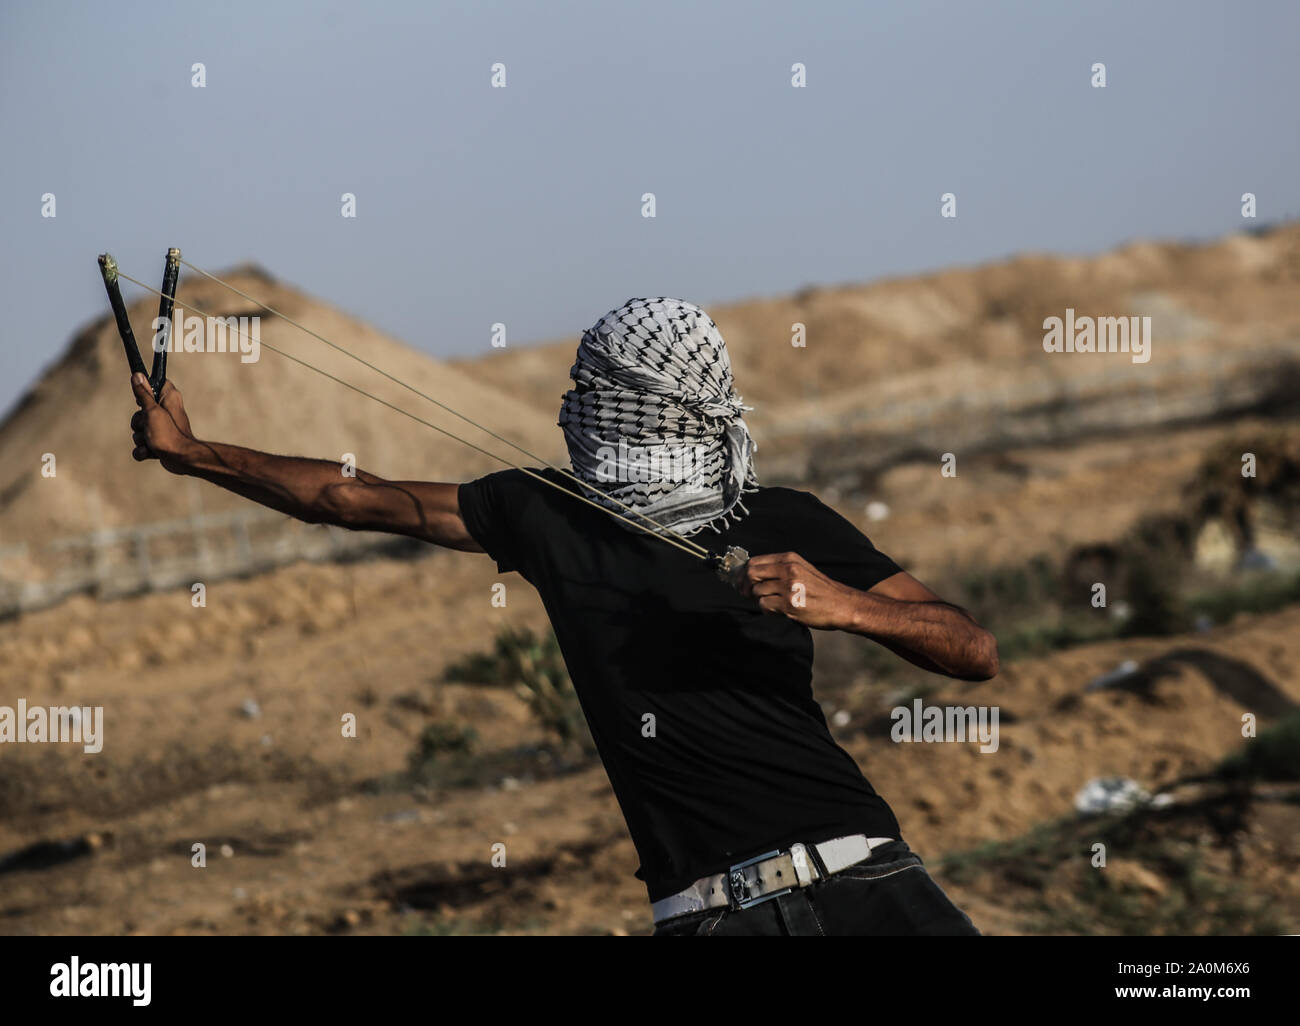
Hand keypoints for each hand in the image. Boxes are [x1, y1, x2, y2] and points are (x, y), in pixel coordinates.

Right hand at [129, 373, 195, 471]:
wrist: (182, 459)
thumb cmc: (169, 434)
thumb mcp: (152, 411)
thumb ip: (143, 394)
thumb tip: (138, 375)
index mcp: (169, 398)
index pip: (153, 384)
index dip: (144, 392)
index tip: (143, 401)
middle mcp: (166, 411)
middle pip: (140, 412)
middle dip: (139, 423)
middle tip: (147, 425)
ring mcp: (162, 428)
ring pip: (139, 430)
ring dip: (141, 438)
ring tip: (151, 442)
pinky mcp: (159, 443)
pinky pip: (142, 445)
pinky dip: (143, 450)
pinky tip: (150, 452)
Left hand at [739, 551, 854, 629]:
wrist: (842, 604)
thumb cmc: (820, 589)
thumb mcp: (802, 569)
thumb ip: (779, 568)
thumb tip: (750, 574)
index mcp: (789, 559)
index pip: (755, 561)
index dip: (743, 573)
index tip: (740, 582)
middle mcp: (788, 570)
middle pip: (751, 574)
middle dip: (744, 586)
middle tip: (746, 594)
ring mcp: (789, 586)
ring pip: (757, 592)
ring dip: (760, 600)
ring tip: (772, 603)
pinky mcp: (790, 604)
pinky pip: (765, 605)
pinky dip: (767, 610)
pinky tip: (778, 610)